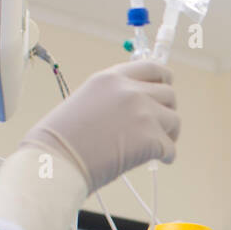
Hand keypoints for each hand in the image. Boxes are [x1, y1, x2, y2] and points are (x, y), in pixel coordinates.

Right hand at [22, 61, 178, 191]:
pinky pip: (170, 147)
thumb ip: (112, 99)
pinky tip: (156, 161)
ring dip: (169, 134)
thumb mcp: (84, 102)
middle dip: (167, 111)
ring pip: (174, 120)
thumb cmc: (59, 141)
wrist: (55, 162)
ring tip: (157, 148)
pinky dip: (166, 156)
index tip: (164, 94)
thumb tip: (134, 112)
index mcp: (111, 78)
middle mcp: (129, 90)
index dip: (163, 81)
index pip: (152, 67)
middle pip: (169, 93)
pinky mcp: (149, 138)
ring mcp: (142, 113)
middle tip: (160, 128)